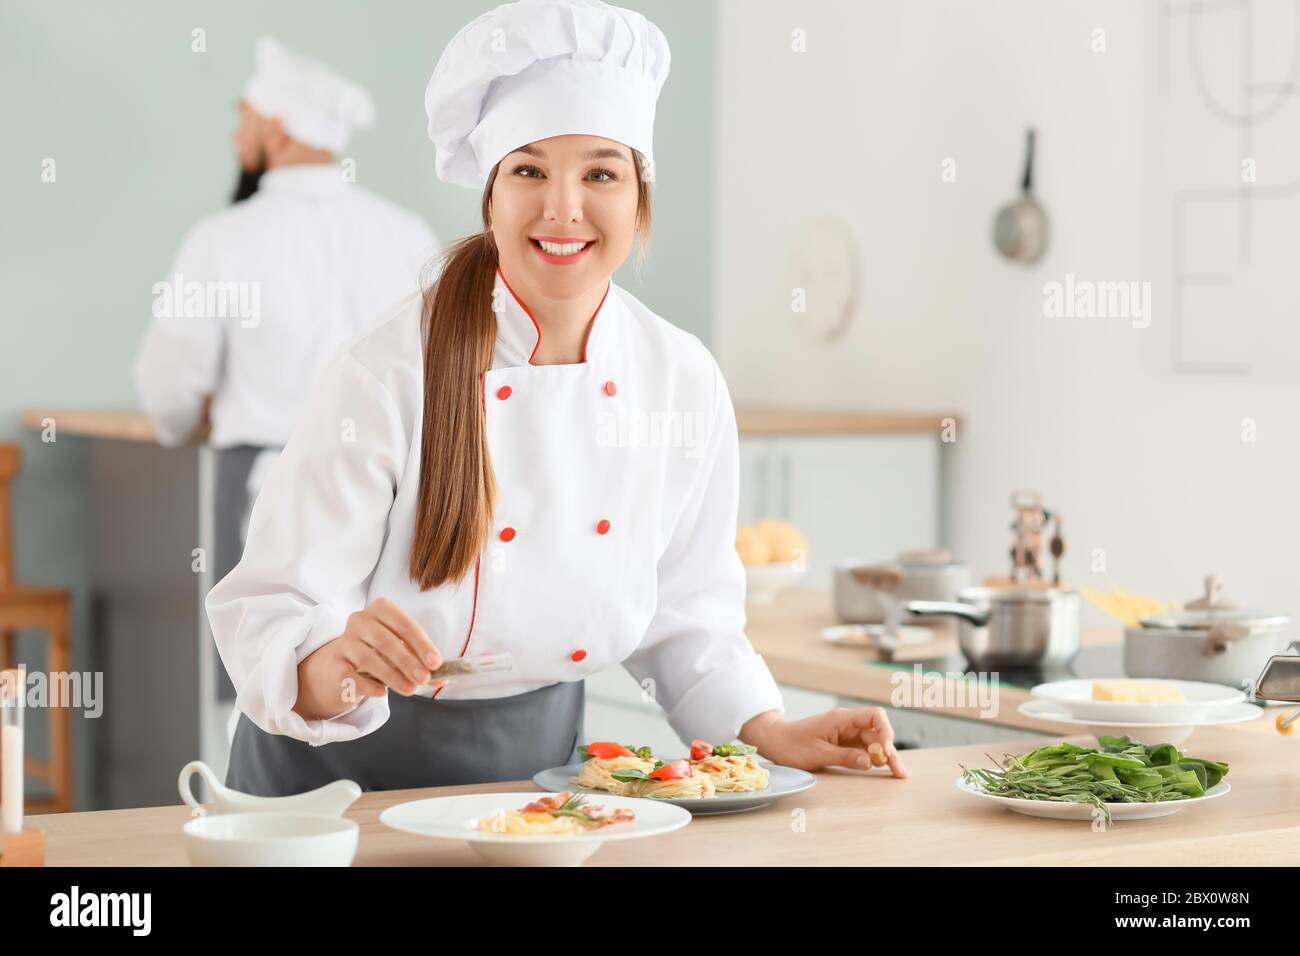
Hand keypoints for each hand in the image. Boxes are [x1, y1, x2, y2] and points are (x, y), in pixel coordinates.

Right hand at [293, 597, 445, 721]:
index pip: (404, 624)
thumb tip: (442, 679)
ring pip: (369, 658)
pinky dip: (370, 685)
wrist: (340, 665)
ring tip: (409, 689)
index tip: (435, 663)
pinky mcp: (334, 663)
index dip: (421, 644)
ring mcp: (343, 641)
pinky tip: (382, 692)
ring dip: (393, 676)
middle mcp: (359, 620)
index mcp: (380, 609)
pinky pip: (353, 676)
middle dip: (408, 662)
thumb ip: (420, 662)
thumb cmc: (378, 653)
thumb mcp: (400, 652)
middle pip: (386, 641)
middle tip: (424, 679)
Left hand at [739, 707, 909, 777]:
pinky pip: (863, 750)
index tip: (887, 750)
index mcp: (842, 719)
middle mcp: (847, 724)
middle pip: (877, 734)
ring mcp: (845, 734)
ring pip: (872, 743)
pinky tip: (884, 769)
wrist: (774, 742)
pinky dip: (873, 759)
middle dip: (890, 751)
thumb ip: (846, 757)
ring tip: (898, 773)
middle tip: (900, 772)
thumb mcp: (818, 754)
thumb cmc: (792, 745)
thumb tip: (870, 762)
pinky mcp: (842, 744)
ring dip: (885, 757)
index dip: (886, 731)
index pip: (874, 716)